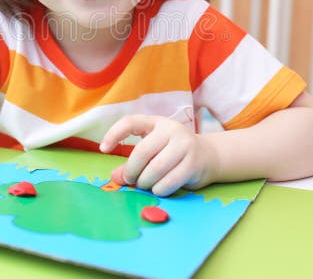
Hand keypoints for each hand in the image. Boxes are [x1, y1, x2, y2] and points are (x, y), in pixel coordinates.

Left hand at [99, 115, 215, 196]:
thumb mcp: (153, 152)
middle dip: (132, 171)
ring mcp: (184, 145)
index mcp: (156, 122)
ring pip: (155, 169)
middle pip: (142, 152)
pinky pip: (168, 182)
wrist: (208, 156)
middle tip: (130, 180)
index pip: (130, 122)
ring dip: (145, 183)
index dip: (114, 134)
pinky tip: (159, 189)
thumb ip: (133, 163)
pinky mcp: (193, 163)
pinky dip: (159, 189)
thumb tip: (115, 177)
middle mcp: (171, 130)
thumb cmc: (173, 154)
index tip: (103, 149)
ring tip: (145, 185)